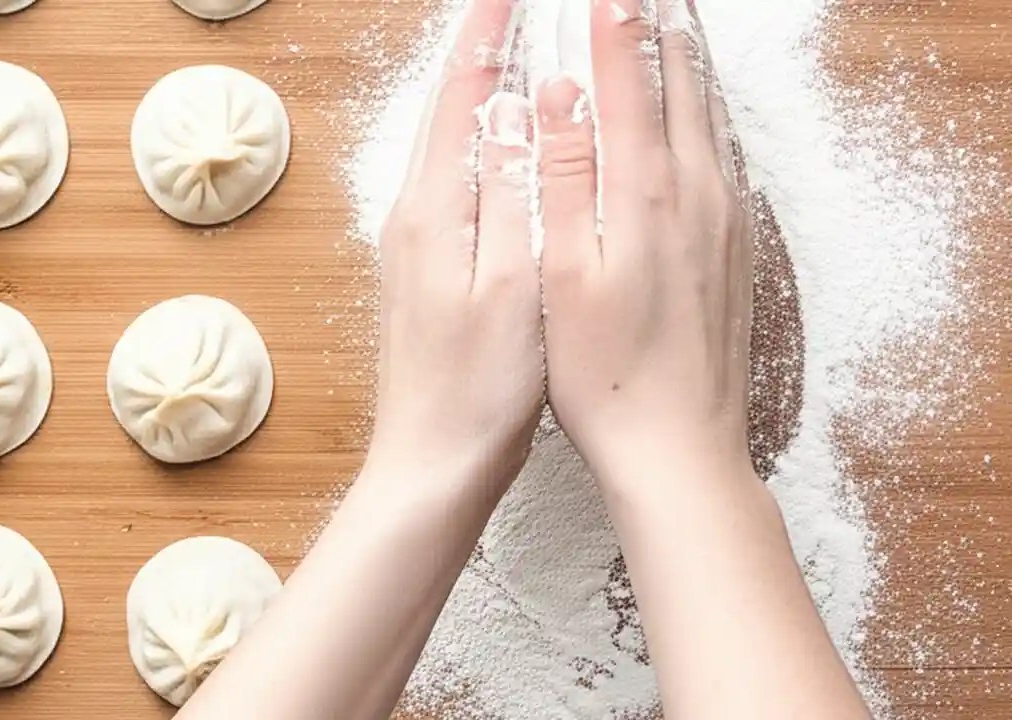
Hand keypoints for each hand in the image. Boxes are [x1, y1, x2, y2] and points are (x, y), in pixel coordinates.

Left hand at [369, 0, 541, 491]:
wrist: (432, 462)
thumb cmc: (478, 389)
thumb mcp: (507, 287)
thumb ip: (506, 196)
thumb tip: (510, 108)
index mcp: (434, 212)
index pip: (460, 97)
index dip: (487, 36)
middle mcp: (414, 217)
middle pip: (446, 111)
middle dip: (479, 51)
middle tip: (511, 6)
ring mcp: (415, 244)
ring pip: (448, 145)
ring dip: (476, 92)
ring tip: (508, 52)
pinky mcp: (426, 270)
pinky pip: (453, 182)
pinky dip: (478, 144)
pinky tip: (499, 146)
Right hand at [539, 0, 753, 489]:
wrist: (679, 448)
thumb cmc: (607, 375)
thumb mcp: (566, 277)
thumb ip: (566, 181)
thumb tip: (561, 96)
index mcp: (647, 196)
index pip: (627, 86)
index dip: (611, 31)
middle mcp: (698, 197)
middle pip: (683, 88)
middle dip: (663, 31)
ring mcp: (725, 223)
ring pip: (711, 120)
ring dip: (691, 66)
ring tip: (679, 26)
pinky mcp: (735, 251)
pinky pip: (725, 160)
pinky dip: (709, 119)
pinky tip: (704, 119)